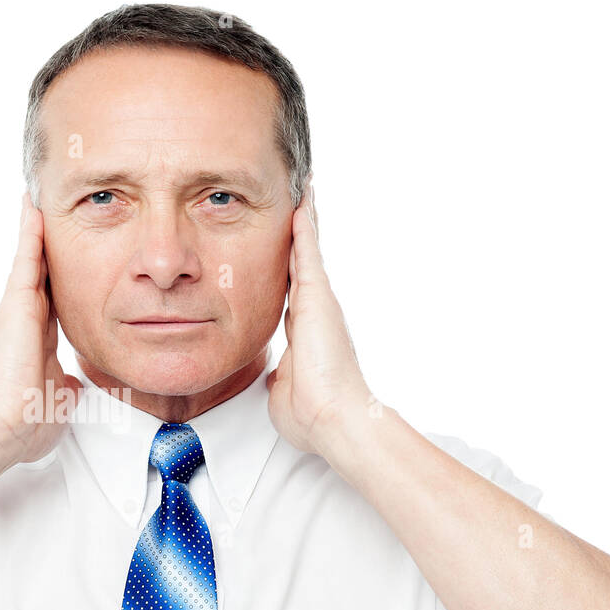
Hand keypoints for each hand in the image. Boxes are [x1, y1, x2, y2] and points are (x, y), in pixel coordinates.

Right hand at [0, 191, 82, 465]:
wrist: (4, 426)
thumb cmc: (26, 422)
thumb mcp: (58, 400)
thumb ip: (66, 387)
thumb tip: (73, 386)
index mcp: (37, 339)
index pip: (53, 300)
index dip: (60, 278)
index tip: (68, 258)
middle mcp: (24, 319)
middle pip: (41, 272)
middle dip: (46, 246)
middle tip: (49, 212)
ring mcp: (17, 309)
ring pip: (32, 259)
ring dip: (35, 229)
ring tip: (37, 197)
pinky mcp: (15, 302)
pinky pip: (27, 257)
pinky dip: (30, 230)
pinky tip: (33, 203)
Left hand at [266, 175, 372, 454]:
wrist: (332, 418)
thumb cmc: (311, 414)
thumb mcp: (285, 389)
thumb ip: (282, 376)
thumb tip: (277, 377)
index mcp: (305, 332)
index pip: (292, 291)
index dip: (288, 268)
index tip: (284, 250)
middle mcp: (315, 312)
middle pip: (302, 264)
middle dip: (298, 237)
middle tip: (298, 205)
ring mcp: (319, 302)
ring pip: (308, 252)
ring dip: (305, 223)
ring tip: (303, 191)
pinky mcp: (319, 296)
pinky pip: (309, 253)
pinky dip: (305, 226)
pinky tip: (302, 201)